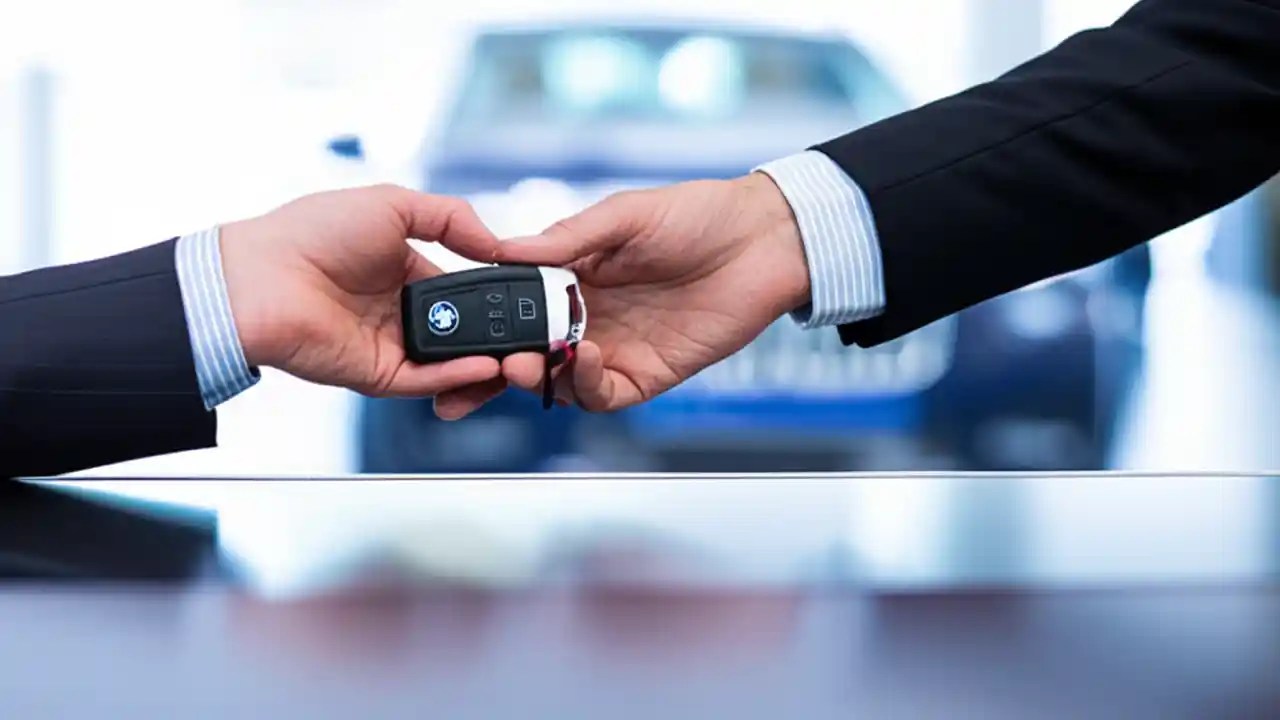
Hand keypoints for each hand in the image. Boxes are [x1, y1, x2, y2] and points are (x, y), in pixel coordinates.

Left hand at [219, 184, 505, 398]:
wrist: (260, 277)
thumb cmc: (309, 233)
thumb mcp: (392, 203)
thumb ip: (451, 218)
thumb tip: (498, 243)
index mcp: (403, 271)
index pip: (465, 290)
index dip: (497, 294)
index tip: (529, 293)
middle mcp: (399, 312)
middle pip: (465, 332)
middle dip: (502, 334)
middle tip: (535, 332)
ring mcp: (391, 345)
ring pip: (454, 363)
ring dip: (489, 360)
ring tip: (519, 354)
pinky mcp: (378, 375)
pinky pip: (428, 380)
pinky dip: (460, 377)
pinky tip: (485, 365)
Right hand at [432, 173, 809, 417]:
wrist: (763, 239)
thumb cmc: (697, 215)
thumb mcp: (622, 215)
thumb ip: (566, 239)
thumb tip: (504, 250)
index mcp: (572, 278)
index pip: (516, 310)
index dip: (485, 325)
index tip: (457, 331)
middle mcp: (588, 318)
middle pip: (528, 356)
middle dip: (493, 372)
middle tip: (467, 377)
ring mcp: (617, 348)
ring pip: (560, 382)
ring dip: (537, 378)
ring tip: (522, 364)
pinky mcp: (650, 372)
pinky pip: (607, 393)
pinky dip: (588, 385)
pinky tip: (586, 359)